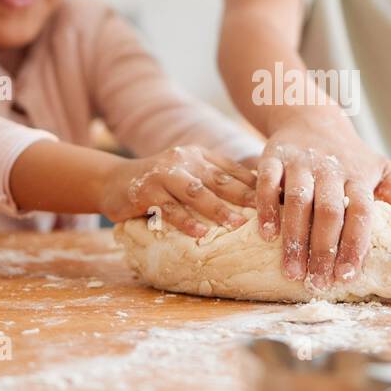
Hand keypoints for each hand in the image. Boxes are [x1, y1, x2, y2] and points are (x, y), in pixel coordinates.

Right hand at [98, 145, 256, 237]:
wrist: (112, 181)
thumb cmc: (158, 184)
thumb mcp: (188, 175)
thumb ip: (213, 182)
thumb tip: (256, 203)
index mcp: (200, 156)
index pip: (234, 170)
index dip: (257, 185)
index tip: (277, 201)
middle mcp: (185, 160)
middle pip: (220, 180)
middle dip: (245, 196)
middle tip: (268, 213)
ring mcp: (165, 174)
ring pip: (197, 192)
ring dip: (218, 209)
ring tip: (237, 224)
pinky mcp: (147, 191)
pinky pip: (170, 208)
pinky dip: (186, 222)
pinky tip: (200, 234)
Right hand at [253, 113, 390, 287]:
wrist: (311, 117)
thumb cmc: (350, 155)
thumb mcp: (380, 171)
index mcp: (358, 177)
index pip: (361, 212)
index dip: (355, 243)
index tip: (348, 275)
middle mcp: (330, 170)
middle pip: (329, 211)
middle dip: (323, 249)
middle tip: (318, 283)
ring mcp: (301, 163)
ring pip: (298, 201)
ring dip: (294, 238)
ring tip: (292, 271)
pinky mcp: (274, 157)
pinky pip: (267, 183)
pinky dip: (266, 208)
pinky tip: (266, 235)